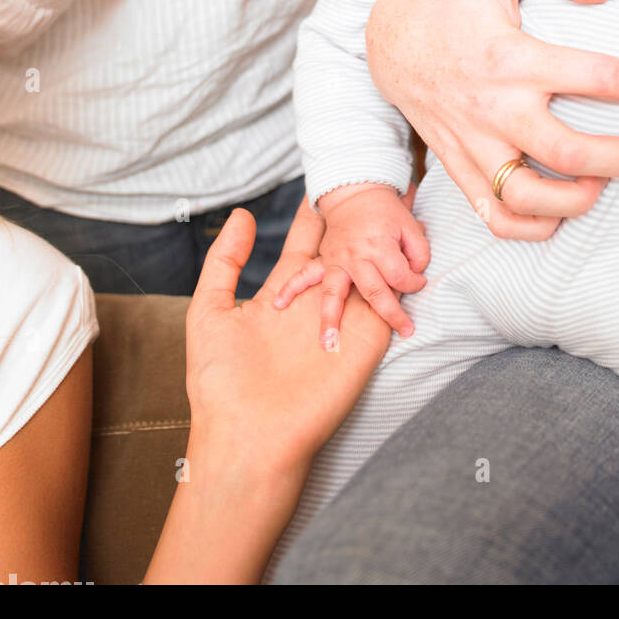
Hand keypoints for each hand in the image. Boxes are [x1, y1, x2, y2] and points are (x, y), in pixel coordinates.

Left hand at [183, 204, 390, 476]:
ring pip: (367, 269)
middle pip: (339, 251)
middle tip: (366, 182)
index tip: (321, 185)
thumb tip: (243, 215)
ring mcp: (344, 321)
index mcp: (280, 297)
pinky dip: (398, 273)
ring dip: (381, 239)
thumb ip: (225, 262)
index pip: (303, 247)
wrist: (249, 436)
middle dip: (352, 219)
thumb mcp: (210, 311)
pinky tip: (408, 243)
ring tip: (395, 200)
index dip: (311, 217)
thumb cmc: (220, 382)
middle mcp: (314, 305)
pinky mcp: (367, 339)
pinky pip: (387, 300)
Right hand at [274, 184, 429, 340]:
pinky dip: (290, 289)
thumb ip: (418, 252)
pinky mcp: (324, 260)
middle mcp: (356, 256)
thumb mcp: (410, 226)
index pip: (400, 276)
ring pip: (334, 292)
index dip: (415, 283)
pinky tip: (279, 304)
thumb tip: (416, 276)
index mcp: (379, 245)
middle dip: (391, 314)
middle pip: (374, 291)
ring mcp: (336, 259)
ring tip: (328, 344)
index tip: (419, 282)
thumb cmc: (386, 212)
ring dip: (330, 318)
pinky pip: (304, 275)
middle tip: (406, 331)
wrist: (356, 191)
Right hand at [364, 0, 618, 239]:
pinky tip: (558, 211)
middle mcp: (495, 107)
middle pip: (569, 154)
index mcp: (513, 58)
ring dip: (578, 200)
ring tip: (600, 181)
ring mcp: (474, 143)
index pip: (594, 76)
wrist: (387, 42)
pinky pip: (495, 217)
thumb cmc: (450, 5)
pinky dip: (531, 227)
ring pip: (531, 197)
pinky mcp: (458, 165)